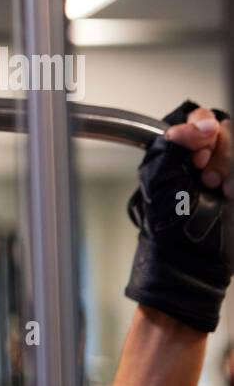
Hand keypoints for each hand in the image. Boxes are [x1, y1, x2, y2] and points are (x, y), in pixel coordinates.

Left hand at [124, 100, 233, 332]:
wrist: (191, 266)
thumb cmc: (170, 231)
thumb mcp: (160, 181)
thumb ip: (171, 145)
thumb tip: (198, 124)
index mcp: (183, 154)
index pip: (205, 119)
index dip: (204, 130)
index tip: (197, 154)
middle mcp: (210, 161)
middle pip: (229, 131)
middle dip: (220, 153)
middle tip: (205, 178)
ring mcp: (228, 177)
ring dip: (230, 168)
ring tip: (219, 191)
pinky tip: (228, 197)